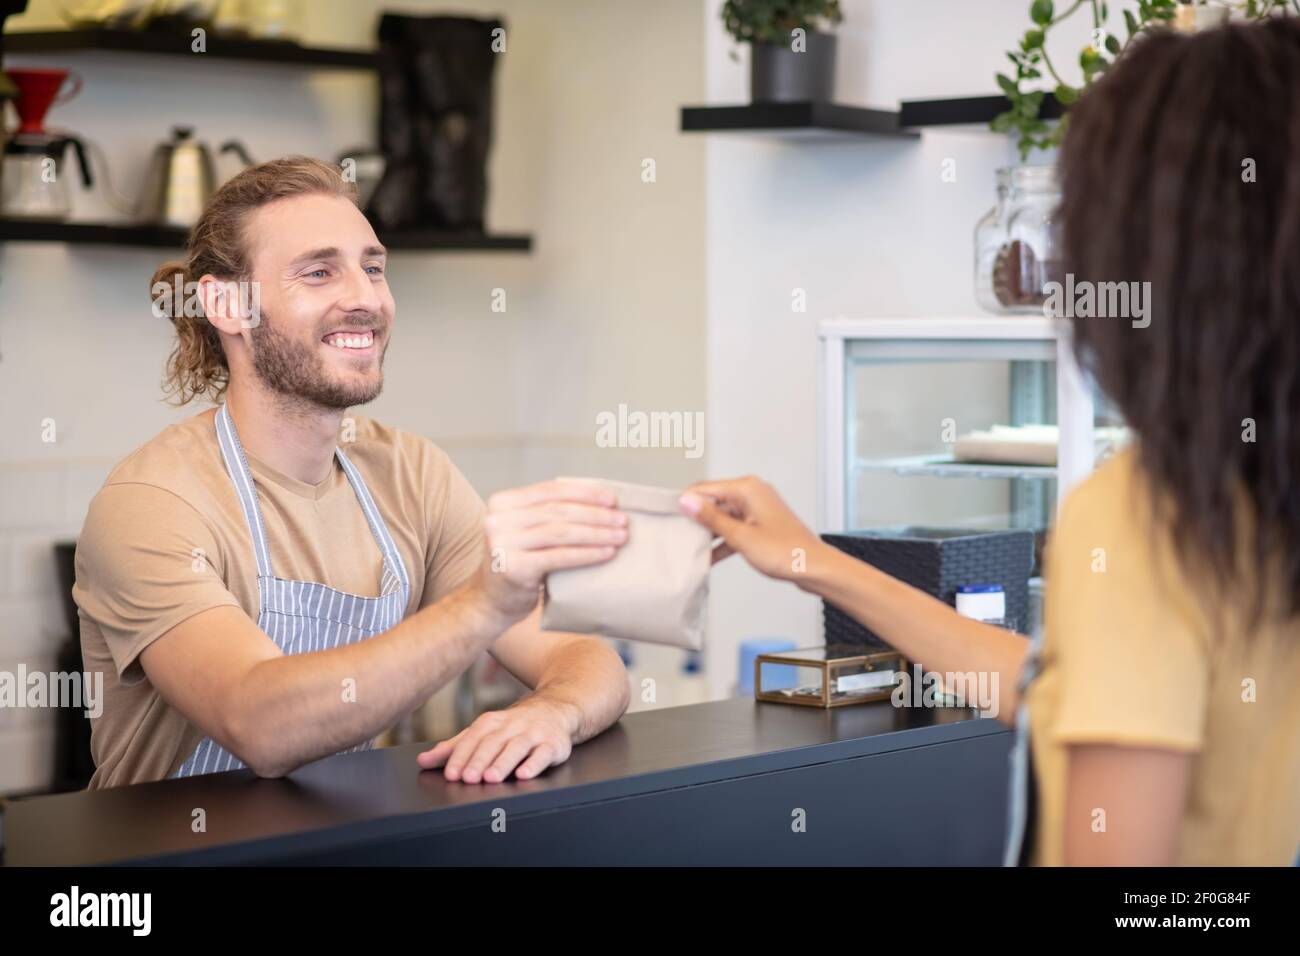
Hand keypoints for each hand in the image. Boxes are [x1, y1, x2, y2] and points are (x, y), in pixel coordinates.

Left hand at [415, 698, 576, 782]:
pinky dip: (534, 764)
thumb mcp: (485, 732)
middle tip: (467, 778)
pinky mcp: (554, 744)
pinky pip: (544, 753)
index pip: (474, 737)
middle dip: (479, 760)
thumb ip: (455, 747)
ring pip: (517, 747)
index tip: (450, 773)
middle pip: (494, 742)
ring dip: (503, 762)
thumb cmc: (514, 726)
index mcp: (492, 721)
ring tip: (491, 778)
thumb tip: (422, 760)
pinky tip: (524, 775)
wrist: (557, 708)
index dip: (461, 755)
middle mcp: (513, 725)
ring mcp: (534, 733)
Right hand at [472, 478, 628, 626]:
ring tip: (620, 536)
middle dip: (595, 514)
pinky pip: (559, 557)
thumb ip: (548, 514)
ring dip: (596, 533)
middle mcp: (497, 520)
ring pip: (561, 532)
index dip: (584, 493)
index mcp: (502, 503)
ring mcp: (503, 544)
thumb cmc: (521, 562)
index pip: (550, 490)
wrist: (492, 602)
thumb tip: (601, 502)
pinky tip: (607, 553)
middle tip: (623, 520)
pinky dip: (587, 554)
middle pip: (558, 511)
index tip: (612, 499)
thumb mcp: (527, 531)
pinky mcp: (514, 568)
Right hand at [678, 476, 828, 588]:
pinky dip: (723, 541)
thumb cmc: (786, 552)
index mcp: (747, 489)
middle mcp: (751, 493)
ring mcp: (756, 509)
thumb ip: (711, 518)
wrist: (816, 568)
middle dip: (696, 519)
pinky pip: (734, 529)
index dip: (685, 502)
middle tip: (676, 536)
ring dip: (709, 533)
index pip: (704, 488)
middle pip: (712, 502)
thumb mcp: (741, 537)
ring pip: (722, 517)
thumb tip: (686, 501)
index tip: (667, 516)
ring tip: (689, 549)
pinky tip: (709, 559)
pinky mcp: (760, 525)